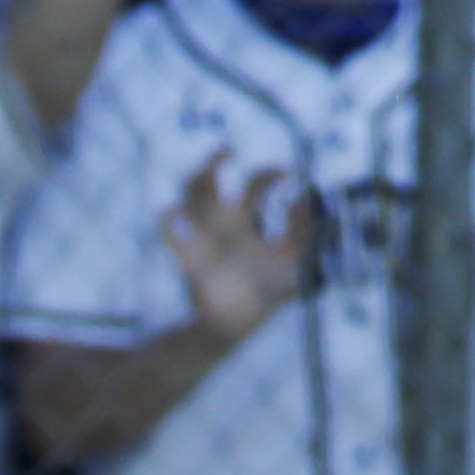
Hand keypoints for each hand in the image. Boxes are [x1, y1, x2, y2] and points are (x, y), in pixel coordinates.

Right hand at [162, 152, 316, 342]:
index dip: (269, 174)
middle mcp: (220, 226)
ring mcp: (203, 241)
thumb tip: (301, 199)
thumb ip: (303, 232)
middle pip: (209, 182)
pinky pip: (173, 237)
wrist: (238, 325)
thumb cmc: (267, 292)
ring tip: (205, 174)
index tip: (288, 174)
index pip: (254, 185)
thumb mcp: (295, 260)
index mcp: (246, 223)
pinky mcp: (190, 262)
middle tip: (229, 149)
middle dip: (214, 161)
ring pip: (189, 200)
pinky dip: (170, 223)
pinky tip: (174, 213)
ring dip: (194, 183)